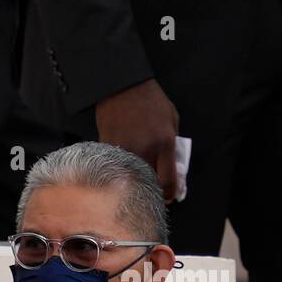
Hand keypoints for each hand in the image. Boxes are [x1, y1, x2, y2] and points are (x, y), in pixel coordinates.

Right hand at [95, 79, 179, 200]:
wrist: (122, 84)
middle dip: (154, 190)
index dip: (170, 193)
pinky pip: (116, 165)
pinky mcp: (108, 144)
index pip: (168, 180)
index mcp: (164, 144)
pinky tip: (125, 168)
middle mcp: (144, 149)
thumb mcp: (172, 121)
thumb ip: (173, 146)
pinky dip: (122, 169)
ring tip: (140, 180)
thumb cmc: (152, 101)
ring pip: (131, 177)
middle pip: (149, 183)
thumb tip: (173, 168)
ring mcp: (124, 148)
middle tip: (155, 191)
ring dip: (136, 181)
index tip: (170, 196)